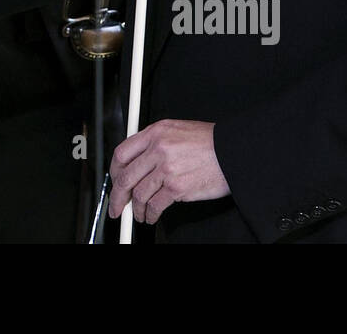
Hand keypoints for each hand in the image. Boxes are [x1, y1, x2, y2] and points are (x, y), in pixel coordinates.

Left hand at [109, 119, 230, 223]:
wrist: (233, 151)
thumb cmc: (209, 142)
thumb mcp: (177, 130)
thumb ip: (155, 142)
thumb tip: (137, 161)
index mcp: (155, 132)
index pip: (122, 153)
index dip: (113, 171)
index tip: (114, 181)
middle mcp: (158, 149)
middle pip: (125, 176)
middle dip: (117, 197)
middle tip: (117, 206)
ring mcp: (167, 169)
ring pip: (139, 194)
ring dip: (136, 209)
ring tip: (139, 214)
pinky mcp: (177, 187)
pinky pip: (155, 205)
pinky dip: (150, 214)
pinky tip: (152, 216)